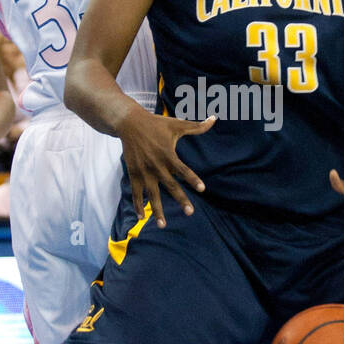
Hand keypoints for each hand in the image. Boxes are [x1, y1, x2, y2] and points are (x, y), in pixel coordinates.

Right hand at [118, 103, 214, 226]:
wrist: (129, 123)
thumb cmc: (156, 124)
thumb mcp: (177, 124)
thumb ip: (197, 126)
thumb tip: (214, 119)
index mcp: (168, 155)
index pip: (183, 170)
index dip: (192, 179)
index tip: (202, 189)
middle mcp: (157, 165)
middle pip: (171, 186)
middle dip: (181, 199)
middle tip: (190, 212)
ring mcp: (144, 171)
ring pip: (152, 194)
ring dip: (157, 210)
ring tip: (162, 225)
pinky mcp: (134, 173)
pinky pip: (136, 192)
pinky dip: (137, 205)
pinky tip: (142, 217)